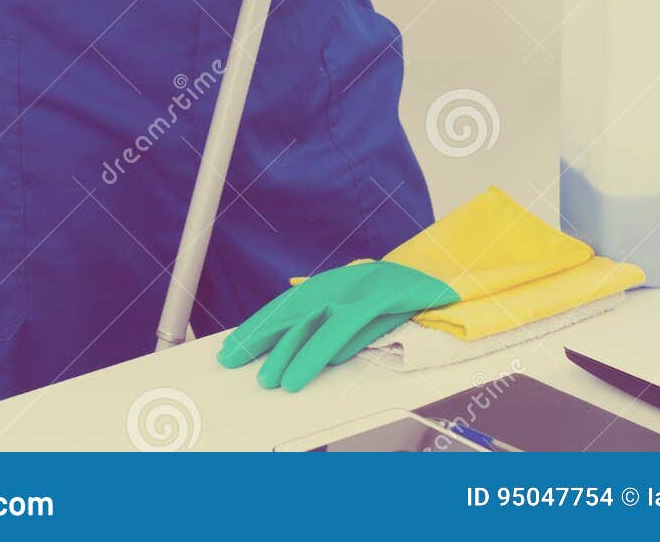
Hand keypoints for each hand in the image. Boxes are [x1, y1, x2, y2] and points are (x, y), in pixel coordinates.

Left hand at [217, 259, 457, 391]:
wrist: (429, 277)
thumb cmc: (387, 296)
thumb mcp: (349, 306)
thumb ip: (321, 320)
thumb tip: (285, 343)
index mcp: (325, 288)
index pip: (282, 309)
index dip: (255, 329)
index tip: (230, 349)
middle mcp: (335, 286)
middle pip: (291, 314)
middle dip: (261, 340)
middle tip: (238, 365)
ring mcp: (357, 290)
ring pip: (318, 324)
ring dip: (297, 354)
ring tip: (279, 381)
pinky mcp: (381, 297)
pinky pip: (351, 324)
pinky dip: (332, 346)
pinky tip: (319, 367)